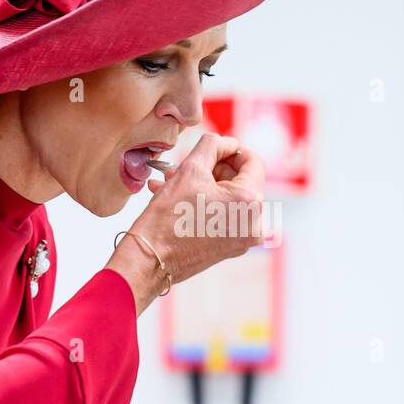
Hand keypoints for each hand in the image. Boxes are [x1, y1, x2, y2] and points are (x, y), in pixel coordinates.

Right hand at [106, 132, 264, 312]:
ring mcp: (243, 239)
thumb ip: (212, 145)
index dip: (232, 149)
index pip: (253, 161)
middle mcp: (254, 223)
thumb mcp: (189, 169)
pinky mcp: (230, 248)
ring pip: (228, 197)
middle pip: (240, 180)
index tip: (212, 147)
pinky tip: (174, 196)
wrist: (150, 261)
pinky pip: (222, 215)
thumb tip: (226, 142)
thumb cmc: (168, 217)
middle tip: (184, 164)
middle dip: (212, 169)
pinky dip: (203, 204)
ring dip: (202, 185)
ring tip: (170, 180)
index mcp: (250, 202)